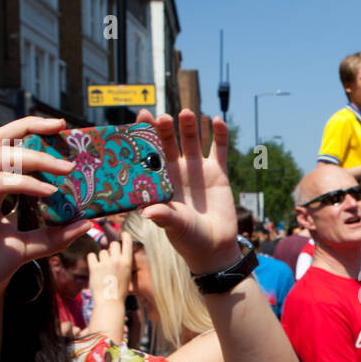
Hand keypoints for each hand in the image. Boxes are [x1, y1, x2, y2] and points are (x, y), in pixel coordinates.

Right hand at [0, 116, 88, 314]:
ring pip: (0, 155)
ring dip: (37, 158)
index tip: (60, 130)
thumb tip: (86, 223)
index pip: (5, 147)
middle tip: (63, 127)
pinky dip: (25, 183)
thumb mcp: (24, 249)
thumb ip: (52, 236)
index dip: (29, 133)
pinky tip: (49, 192)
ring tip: (68, 169)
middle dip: (30, 127)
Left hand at [87, 231, 132, 304]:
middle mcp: (117, 261)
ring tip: (103, 270)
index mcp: (127, 262)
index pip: (127, 242)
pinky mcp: (94, 267)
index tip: (123, 233)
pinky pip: (91, 255)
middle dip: (111, 249)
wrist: (109, 302)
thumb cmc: (119, 290)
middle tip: (110, 258)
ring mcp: (105, 263)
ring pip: (102, 251)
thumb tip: (115, 252)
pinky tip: (95, 268)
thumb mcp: (127, 275)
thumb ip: (122, 263)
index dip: (125, 236)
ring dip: (101, 258)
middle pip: (113, 244)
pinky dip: (92, 260)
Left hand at [135, 109, 240, 275]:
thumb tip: (146, 212)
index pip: (149, 154)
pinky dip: (219, 135)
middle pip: (169, 142)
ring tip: (186, 113)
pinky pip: (219, 149)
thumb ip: (163, 216)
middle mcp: (176, 171)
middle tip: (162, 117)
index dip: (144, 136)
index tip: (141, 118)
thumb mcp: (174, 227)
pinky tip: (217, 121)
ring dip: (189, 126)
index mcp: (160, 180)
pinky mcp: (218, 173)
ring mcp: (197, 170)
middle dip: (164, 129)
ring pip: (192, 140)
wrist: (214, 247)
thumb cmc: (188, 238)